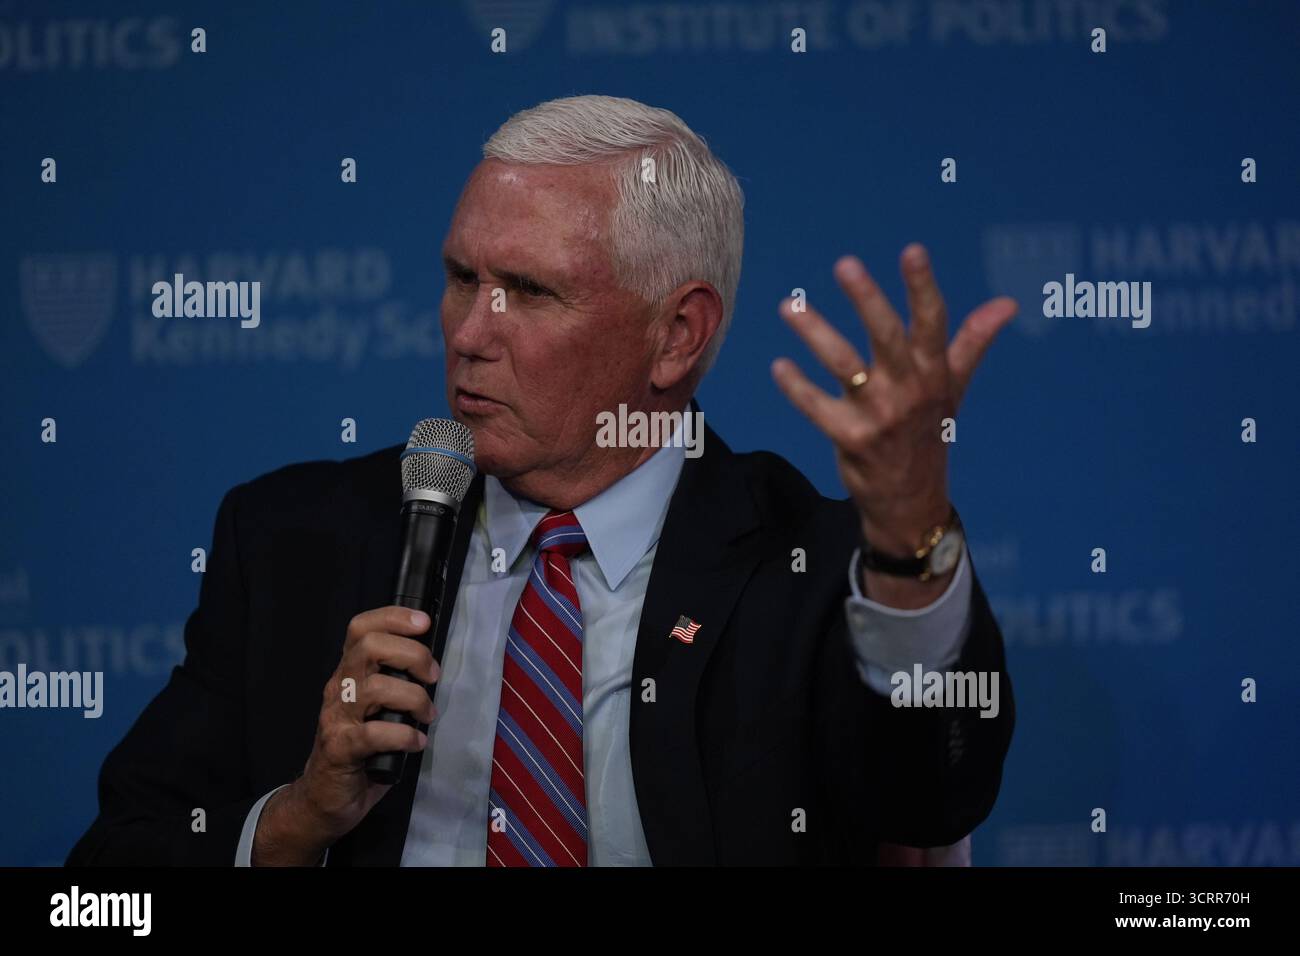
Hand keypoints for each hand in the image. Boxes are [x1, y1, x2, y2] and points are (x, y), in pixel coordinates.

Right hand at [252, 606, 438, 864]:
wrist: (325, 798)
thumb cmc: (360, 750)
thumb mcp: (378, 709)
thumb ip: (396, 684)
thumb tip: (433, 666)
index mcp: (348, 673)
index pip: (361, 628)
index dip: (392, 617)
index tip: (424, 623)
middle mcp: (338, 688)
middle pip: (369, 647)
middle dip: (411, 655)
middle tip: (433, 676)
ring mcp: (336, 718)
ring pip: (374, 688)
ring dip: (414, 698)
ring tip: (427, 715)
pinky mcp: (340, 749)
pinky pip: (375, 733)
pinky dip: (405, 736)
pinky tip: (417, 743)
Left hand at [771, 244, 1015, 601]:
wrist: (912, 501)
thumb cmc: (928, 432)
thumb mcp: (953, 388)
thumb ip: (973, 342)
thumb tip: (1008, 304)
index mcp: (934, 373)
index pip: (932, 323)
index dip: (922, 287)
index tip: (912, 251)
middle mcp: (909, 391)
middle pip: (887, 337)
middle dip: (867, 300)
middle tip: (845, 264)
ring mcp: (879, 416)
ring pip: (844, 366)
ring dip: (815, 333)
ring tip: (789, 305)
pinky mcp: (851, 439)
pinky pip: (818, 407)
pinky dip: (796, 387)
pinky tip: (779, 366)